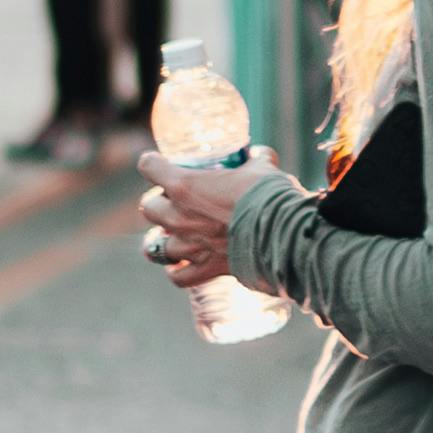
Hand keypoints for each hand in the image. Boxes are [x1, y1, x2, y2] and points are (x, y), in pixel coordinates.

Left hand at [137, 145, 282, 291]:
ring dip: (164, 238)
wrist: (283, 233)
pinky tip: (179, 266)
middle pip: (148, 208)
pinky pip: (178, 276)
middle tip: (173, 201)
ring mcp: (189, 246)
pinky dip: (176, 271)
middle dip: (158, 203)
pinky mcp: (204, 269)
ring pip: (156, 245)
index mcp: (185, 185)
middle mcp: (178, 216)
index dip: (153, 164)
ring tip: (174, 234)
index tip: (158, 164)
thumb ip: (256, 159)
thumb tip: (261, 156)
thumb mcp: (262, 167)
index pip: (149, 167)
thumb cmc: (269, 195)